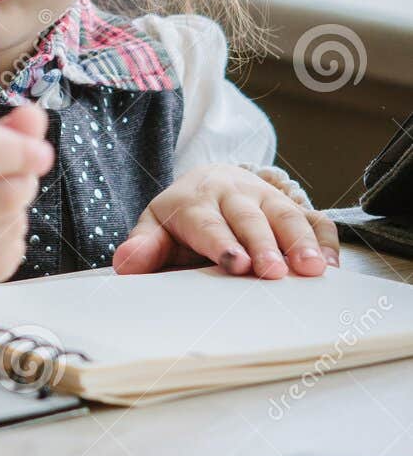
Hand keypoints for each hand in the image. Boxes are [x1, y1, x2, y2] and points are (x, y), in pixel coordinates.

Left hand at [112, 163, 339, 277]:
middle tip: (273, 272)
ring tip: (312, 269)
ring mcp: (266, 198)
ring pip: (286, 215)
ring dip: (300, 242)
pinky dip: (325, 240)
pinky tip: (331, 266)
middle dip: (264, 245)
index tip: (235, 264)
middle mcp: (234, 195)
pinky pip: (314, 219)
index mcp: (197, 201)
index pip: (208, 224)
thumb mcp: (156, 227)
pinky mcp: (291, 205)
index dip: (222, 244)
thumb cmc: (182, 218)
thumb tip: (126, 264)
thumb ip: (143, 247)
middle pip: (251, 219)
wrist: (209, 182)